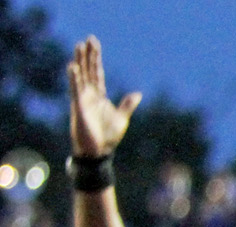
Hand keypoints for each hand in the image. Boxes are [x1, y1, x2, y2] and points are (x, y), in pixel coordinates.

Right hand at [67, 36, 139, 157]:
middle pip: (88, 70)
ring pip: (80, 76)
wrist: (99, 152)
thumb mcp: (121, 118)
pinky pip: (75, 90)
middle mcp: (89, 95)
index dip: (96, 59)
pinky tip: (73, 67)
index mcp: (99, 96)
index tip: (94, 44)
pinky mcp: (78, 107)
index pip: (97, 73)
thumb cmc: (108, 137)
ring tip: (79, 47)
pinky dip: (74, 79)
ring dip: (80, 62)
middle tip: (88, 39)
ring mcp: (82, 100)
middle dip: (88, 55)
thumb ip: (127, 105)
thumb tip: (137, 94)